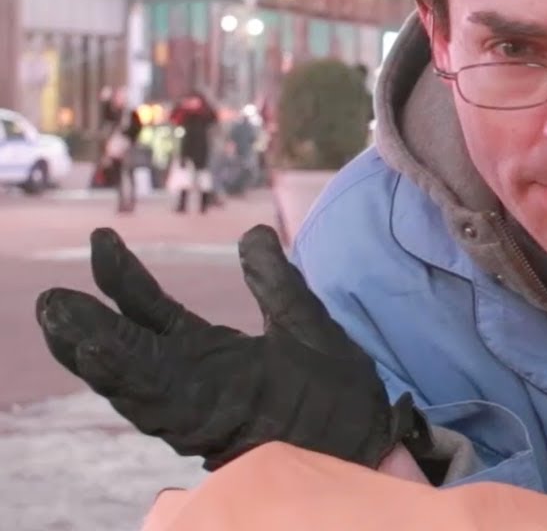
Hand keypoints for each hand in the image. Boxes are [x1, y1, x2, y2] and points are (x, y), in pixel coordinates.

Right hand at [35, 225, 429, 470]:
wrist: (370, 437)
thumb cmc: (341, 392)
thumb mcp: (305, 321)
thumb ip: (275, 281)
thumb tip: (252, 233)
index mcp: (213, 357)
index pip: (154, 315)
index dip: (125, 281)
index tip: (104, 239)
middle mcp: (196, 385)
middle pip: (128, 352)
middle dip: (88, 326)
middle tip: (51, 296)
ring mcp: (199, 409)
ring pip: (131, 380)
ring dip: (93, 350)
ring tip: (60, 317)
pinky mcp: (210, 428)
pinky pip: (157, 403)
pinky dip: (126, 378)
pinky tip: (100, 353)